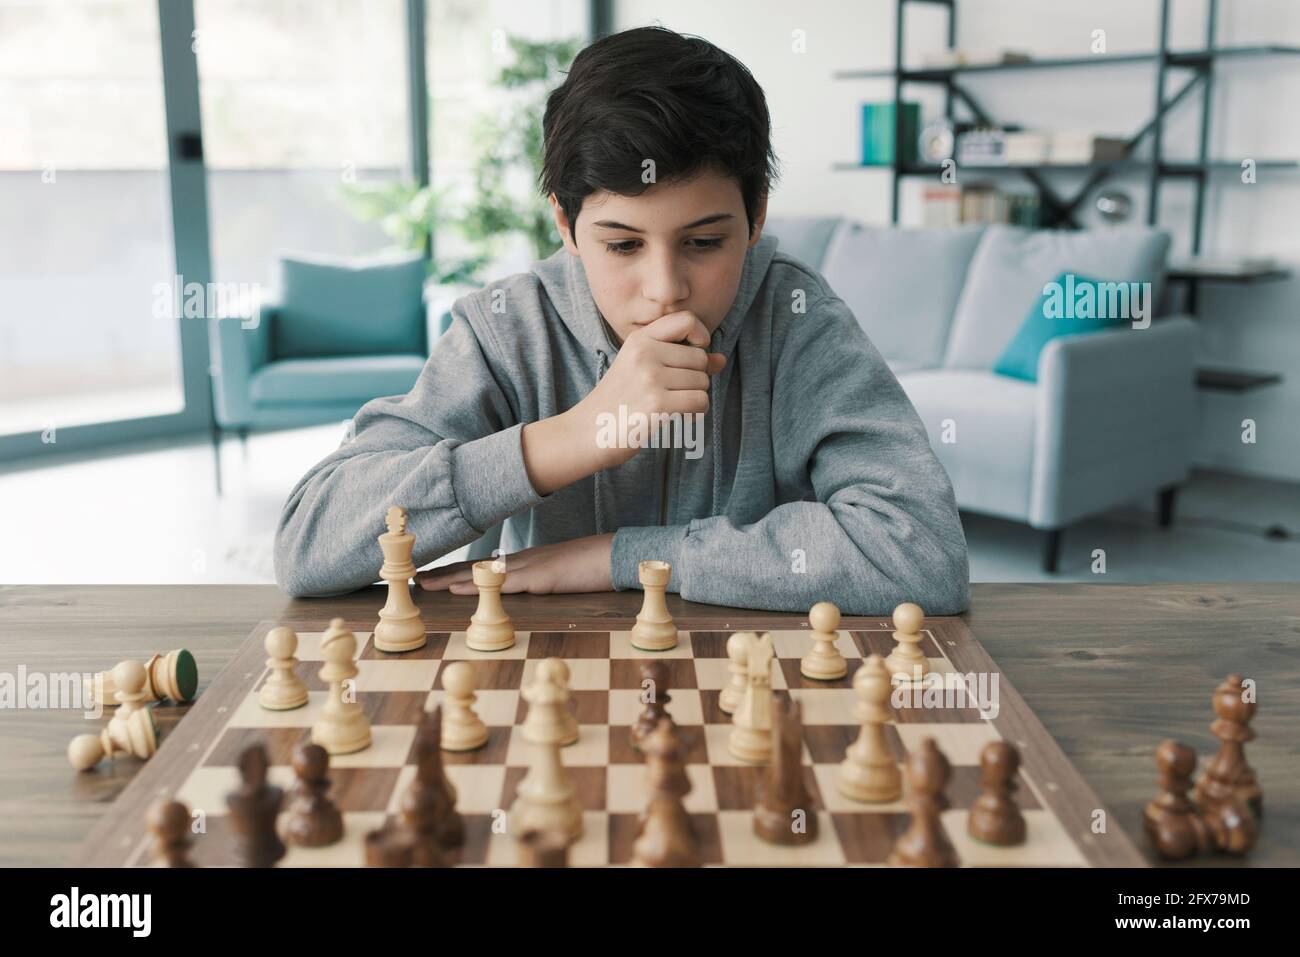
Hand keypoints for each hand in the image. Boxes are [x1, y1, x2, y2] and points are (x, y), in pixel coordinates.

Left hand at [416, 534, 614, 594]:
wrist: (616, 554)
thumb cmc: (594, 565)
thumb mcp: (564, 573)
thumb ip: (545, 579)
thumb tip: (531, 588)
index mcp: (527, 561)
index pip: (485, 566)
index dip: (457, 571)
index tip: (434, 575)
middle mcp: (523, 561)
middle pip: (476, 567)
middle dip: (444, 573)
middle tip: (415, 578)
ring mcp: (531, 568)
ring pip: (483, 574)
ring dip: (451, 579)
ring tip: (424, 584)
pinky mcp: (541, 578)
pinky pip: (505, 583)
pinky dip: (480, 587)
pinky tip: (459, 590)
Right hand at [570, 310, 725, 468]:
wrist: (588, 432)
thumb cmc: (619, 401)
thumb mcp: (642, 370)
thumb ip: (681, 360)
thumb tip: (720, 360)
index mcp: (639, 339)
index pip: (687, 319)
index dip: (700, 336)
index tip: (692, 356)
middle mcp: (644, 353)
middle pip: (700, 358)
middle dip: (695, 378)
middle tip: (672, 392)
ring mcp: (650, 378)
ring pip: (702, 382)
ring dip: (694, 398)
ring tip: (669, 405)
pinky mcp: (657, 404)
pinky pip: (700, 402)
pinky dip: (694, 413)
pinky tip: (675, 417)